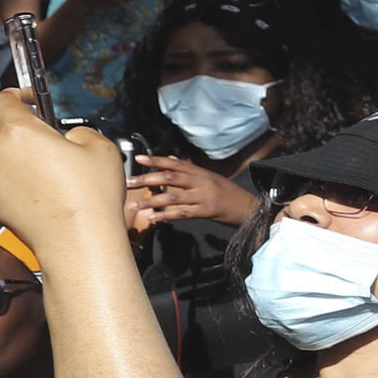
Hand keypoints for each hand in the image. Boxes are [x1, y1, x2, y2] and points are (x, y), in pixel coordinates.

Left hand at [0, 92, 128, 255]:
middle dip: (7, 129)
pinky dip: (3, 182)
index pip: (0, 99)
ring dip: (5, 157)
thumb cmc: (90, 195)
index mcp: (19, 130)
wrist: (76, 240)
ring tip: (36, 173)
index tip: (28, 100)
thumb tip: (68, 136)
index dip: (15, 96)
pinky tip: (29, 192)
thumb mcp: (102, 147)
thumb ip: (78, 130)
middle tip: (36, 142)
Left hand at [126, 156, 261, 233]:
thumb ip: (188, 169)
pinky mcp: (206, 211)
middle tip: (127, 182)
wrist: (249, 207)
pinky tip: (153, 218)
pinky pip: (182, 213)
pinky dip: (166, 215)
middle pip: (170, 178)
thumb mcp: (209, 177)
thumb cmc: (227, 192)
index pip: (174, 164)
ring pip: (172, 197)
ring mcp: (203, 197)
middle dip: (146, 180)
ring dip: (151, 201)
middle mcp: (200, 182)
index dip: (155, 160)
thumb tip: (170, 159)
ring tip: (133, 205)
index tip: (138, 159)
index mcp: (200, 172)